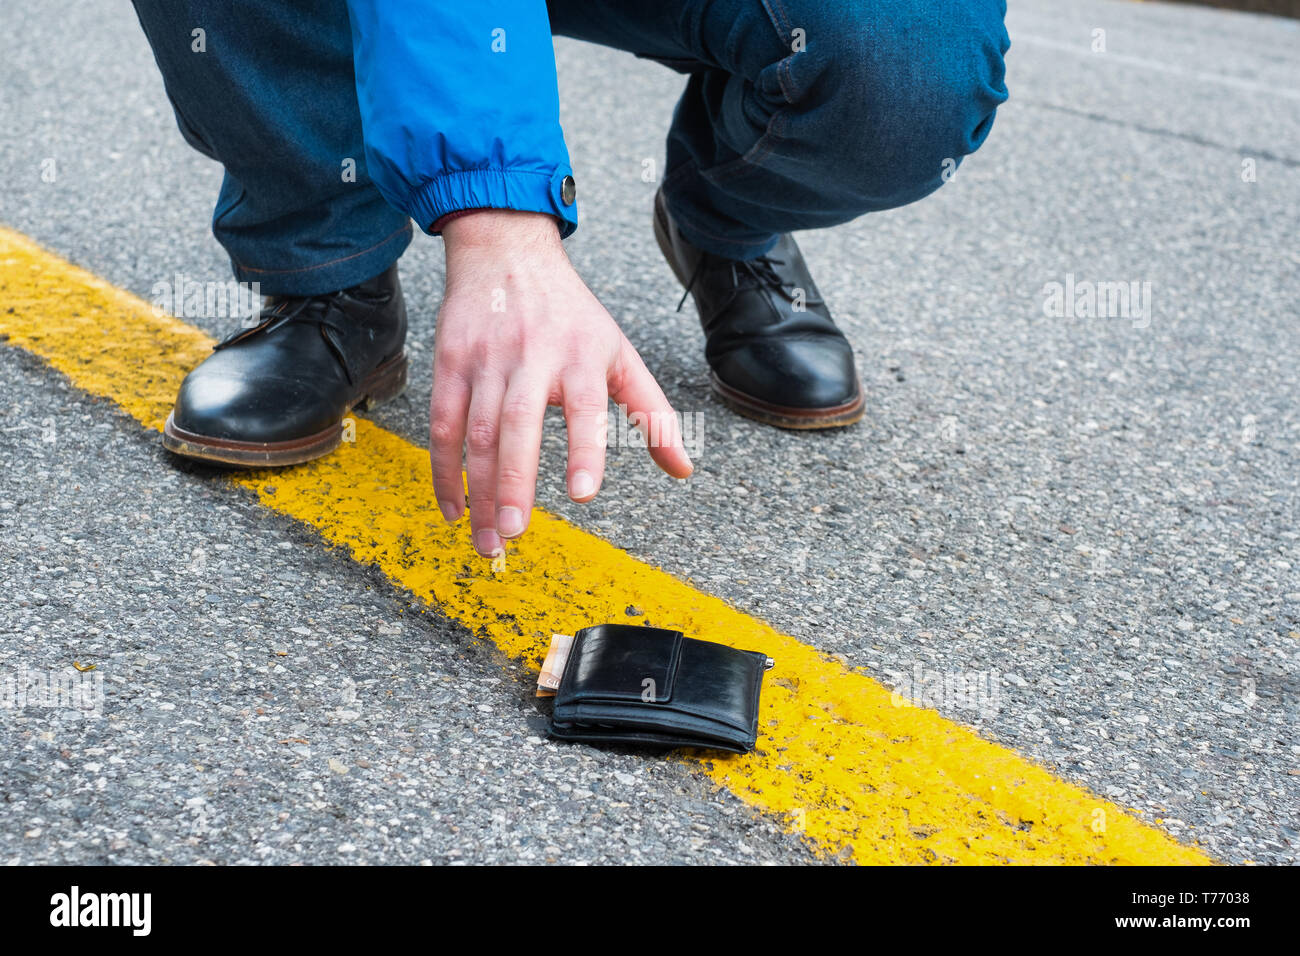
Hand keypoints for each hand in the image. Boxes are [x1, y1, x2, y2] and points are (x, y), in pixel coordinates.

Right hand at [430, 209, 693, 556]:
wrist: (505, 250)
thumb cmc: (571, 314)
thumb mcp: (619, 354)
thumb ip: (652, 414)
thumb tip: (684, 468)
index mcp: (580, 356)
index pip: (585, 406)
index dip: (585, 448)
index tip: (583, 492)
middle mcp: (531, 357)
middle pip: (517, 424)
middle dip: (513, 482)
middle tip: (514, 533)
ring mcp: (486, 360)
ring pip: (475, 432)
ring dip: (478, 491)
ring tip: (488, 541)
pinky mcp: (450, 363)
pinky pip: (442, 425)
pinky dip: (444, 471)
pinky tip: (454, 508)